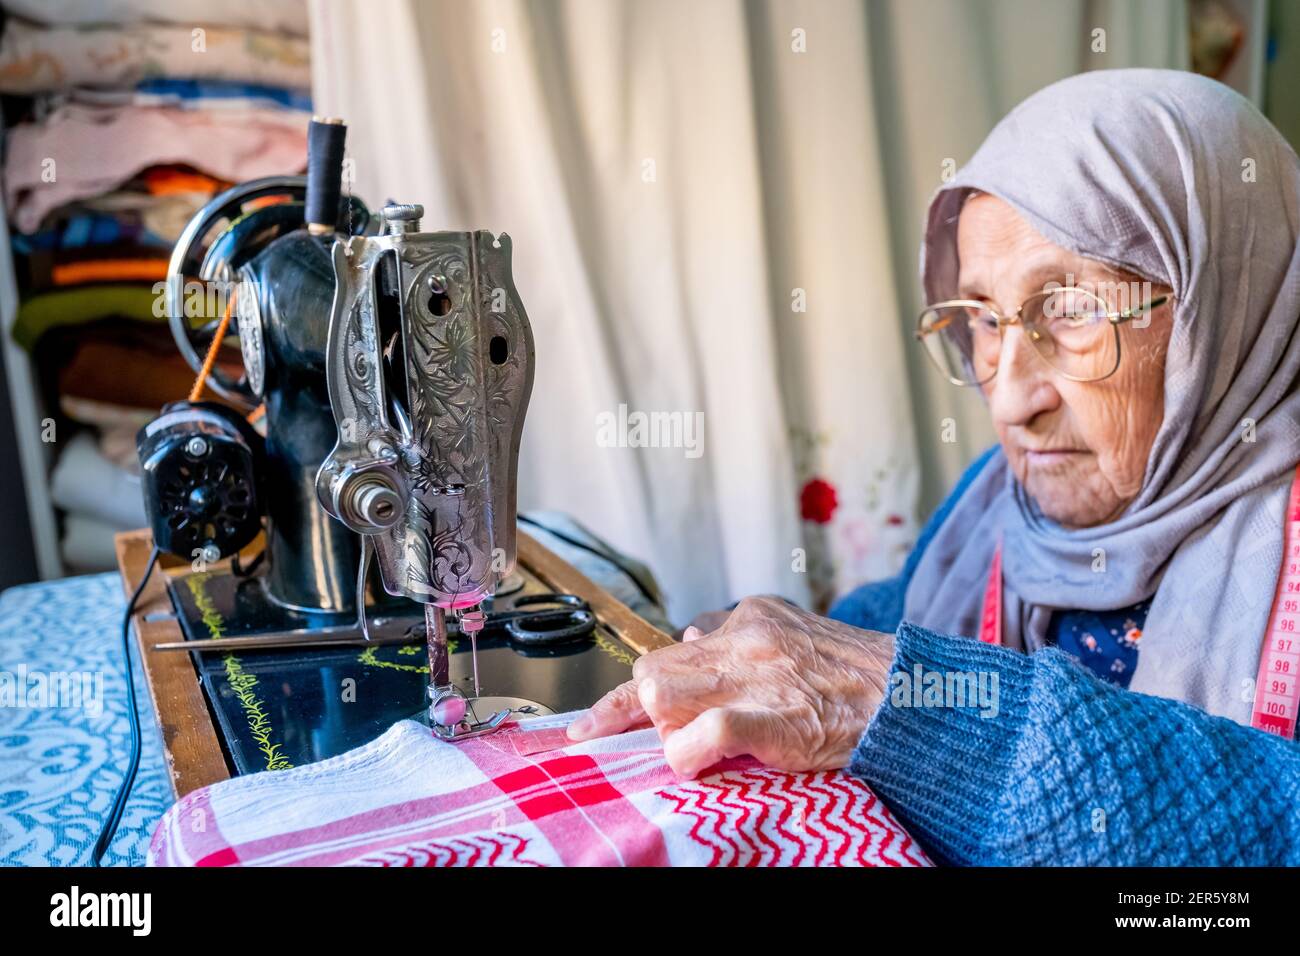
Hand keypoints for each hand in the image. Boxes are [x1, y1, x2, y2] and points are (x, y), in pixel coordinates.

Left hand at [568, 596, 895, 776]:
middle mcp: (747, 638)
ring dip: (661, 729)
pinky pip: (705, 734)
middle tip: (647, 738)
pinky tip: (691, 763)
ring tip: (687, 749)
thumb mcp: (800, 634)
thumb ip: (744, 636)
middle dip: (639, 711)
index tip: (596, 720)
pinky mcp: (775, 720)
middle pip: (654, 670)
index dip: (634, 689)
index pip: (672, 646)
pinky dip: (686, 754)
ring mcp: (758, 678)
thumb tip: (692, 635)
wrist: (919, 699)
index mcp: (753, 618)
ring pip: (662, 692)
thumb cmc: (864, 679)